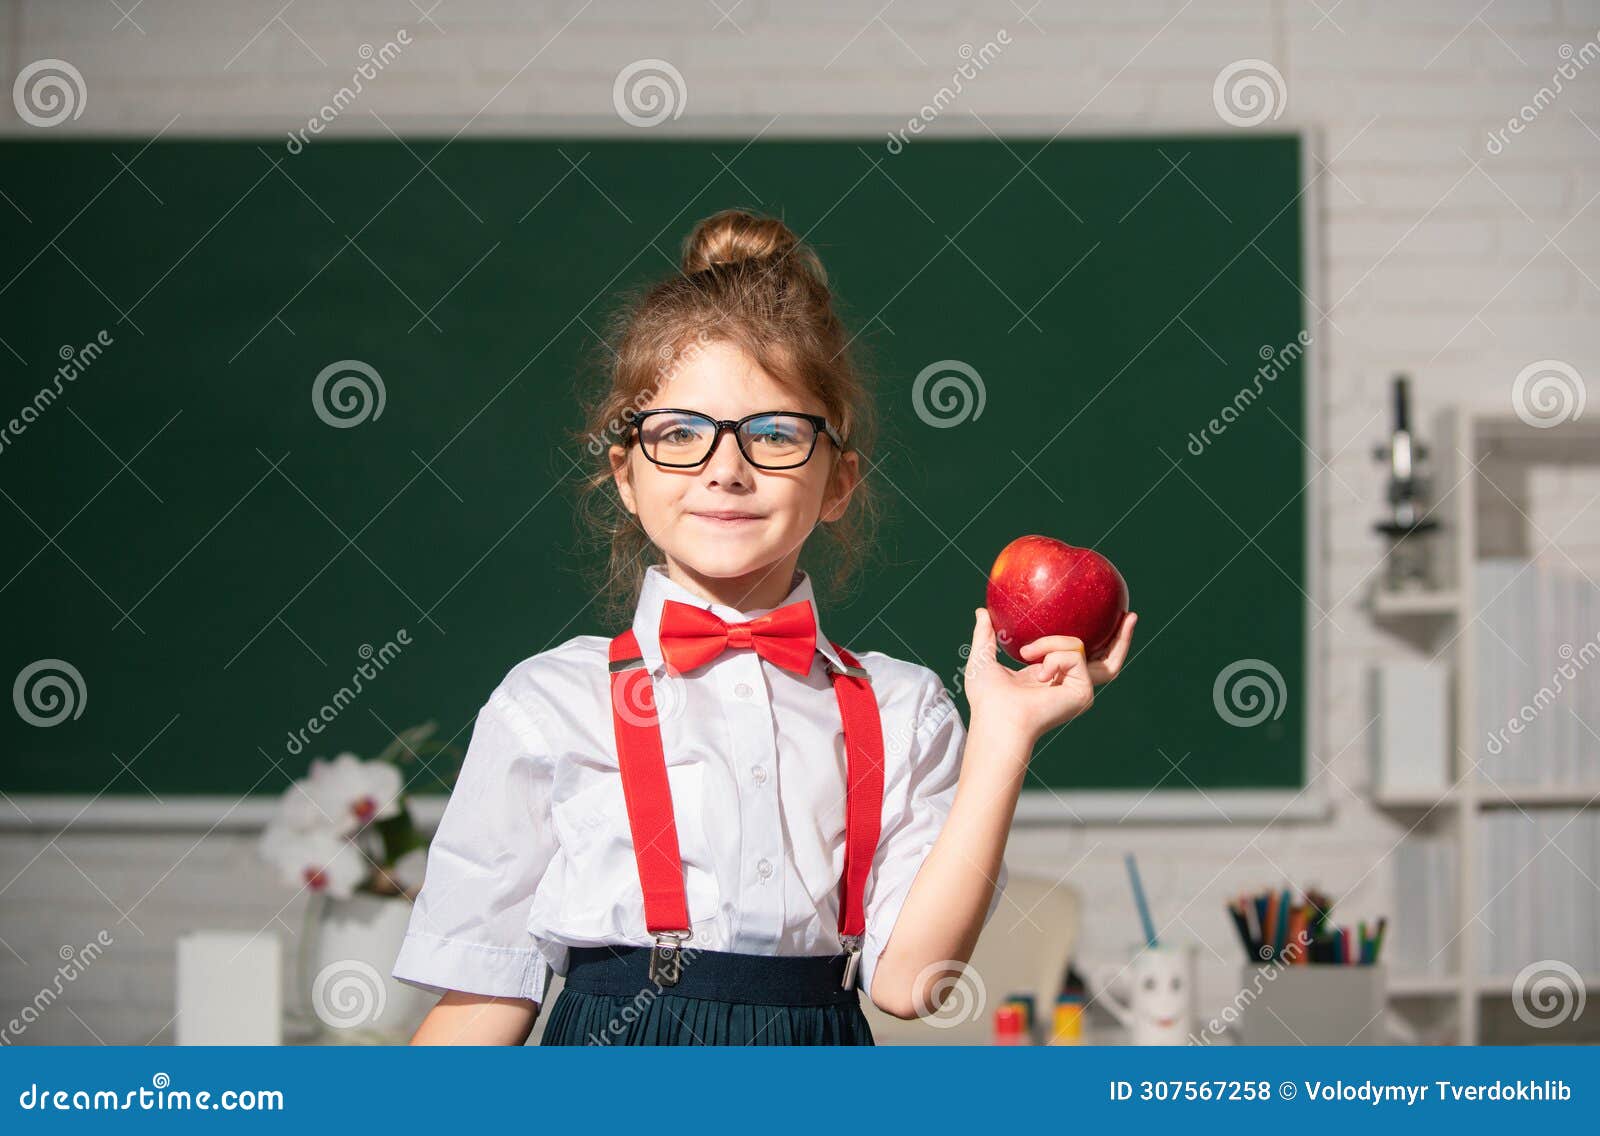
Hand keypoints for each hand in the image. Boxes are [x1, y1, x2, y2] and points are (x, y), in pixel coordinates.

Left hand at [962, 607, 1136, 744]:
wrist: (998, 718)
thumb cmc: (987, 698)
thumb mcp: (984, 658)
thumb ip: (985, 635)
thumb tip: (981, 611)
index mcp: (1051, 677)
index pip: (1077, 656)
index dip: (1090, 638)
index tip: (1097, 617)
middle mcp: (1070, 684)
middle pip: (1107, 659)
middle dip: (1121, 637)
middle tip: (1128, 615)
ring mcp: (1079, 689)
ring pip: (1080, 648)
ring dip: (1051, 644)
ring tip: (1028, 654)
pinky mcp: (1084, 692)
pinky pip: (1074, 655)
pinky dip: (1053, 656)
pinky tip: (1038, 673)